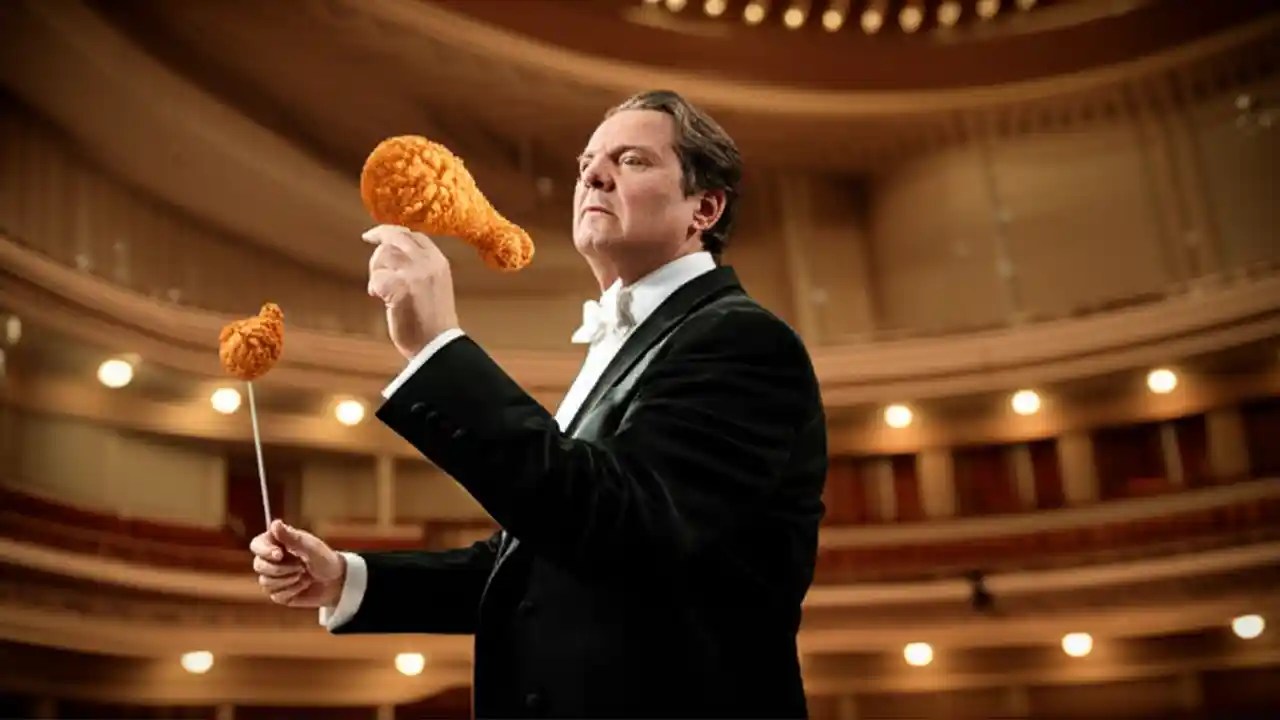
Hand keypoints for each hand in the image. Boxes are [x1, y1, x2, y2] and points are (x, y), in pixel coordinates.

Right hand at [250, 519, 345, 607]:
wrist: (336, 581)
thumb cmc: (325, 559)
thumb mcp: (310, 547)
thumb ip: (291, 537)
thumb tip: (275, 523)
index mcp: (277, 544)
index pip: (257, 545)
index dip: (264, 550)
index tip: (279, 554)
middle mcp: (272, 560)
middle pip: (258, 565)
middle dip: (280, 568)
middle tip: (301, 567)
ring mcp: (274, 578)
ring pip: (265, 582)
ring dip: (288, 579)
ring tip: (304, 575)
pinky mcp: (278, 593)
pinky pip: (276, 595)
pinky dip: (292, 590)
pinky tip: (303, 584)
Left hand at [364, 224, 459, 359]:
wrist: (438, 345)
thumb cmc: (433, 322)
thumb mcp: (435, 285)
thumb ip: (420, 268)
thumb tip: (394, 255)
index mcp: (439, 262)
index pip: (416, 236)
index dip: (396, 231)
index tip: (381, 233)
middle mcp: (427, 263)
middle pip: (397, 237)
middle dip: (379, 236)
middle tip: (367, 238)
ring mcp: (414, 274)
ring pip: (383, 255)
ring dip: (376, 270)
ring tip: (379, 289)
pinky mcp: (399, 288)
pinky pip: (376, 278)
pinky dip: (374, 288)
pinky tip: (380, 300)